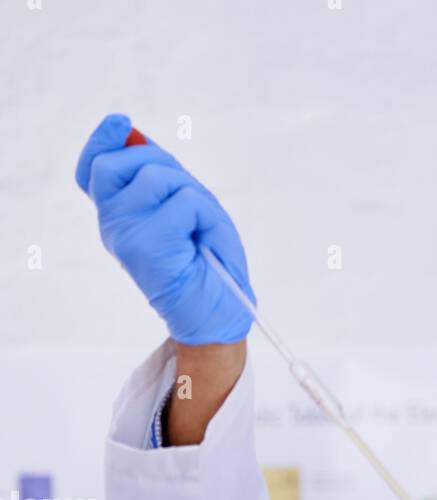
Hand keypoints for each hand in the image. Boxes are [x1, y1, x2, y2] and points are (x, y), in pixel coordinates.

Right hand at [75, 113, 254, 344]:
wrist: (218, 315)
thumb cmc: (207, 262)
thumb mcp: (185, 207)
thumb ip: (159, 174)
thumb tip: (133, 136)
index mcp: (119, 216)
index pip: (93, 170)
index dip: (102, 140)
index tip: (122, 123)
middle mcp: (113, 225)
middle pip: (116, 162)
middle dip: (157, 161)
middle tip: (186, 196)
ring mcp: (125, 236)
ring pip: (154, 176)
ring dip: (190, 193)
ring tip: (197, 228)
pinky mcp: (146, 247)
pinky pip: (183, 201)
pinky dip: (203, 215)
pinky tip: (202, 241)